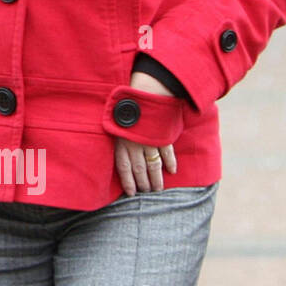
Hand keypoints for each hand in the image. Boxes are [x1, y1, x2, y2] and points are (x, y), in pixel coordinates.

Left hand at [113, 71, 178, 194]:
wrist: (145, 92)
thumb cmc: (126, 106)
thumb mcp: (115, 122)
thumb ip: (116, 135)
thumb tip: (114, 136)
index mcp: (121, 142)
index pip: (123, 167)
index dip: (128, 181)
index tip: (131, 193)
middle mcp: (135, 144)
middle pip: (139, 169)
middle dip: (143, 183)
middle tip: (147, 192)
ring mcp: (150, 141)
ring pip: (153, 165)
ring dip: (156, 178)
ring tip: (158, 189)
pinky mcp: (163, 136)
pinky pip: (167, 153)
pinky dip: (170, 163)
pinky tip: (172, 171)